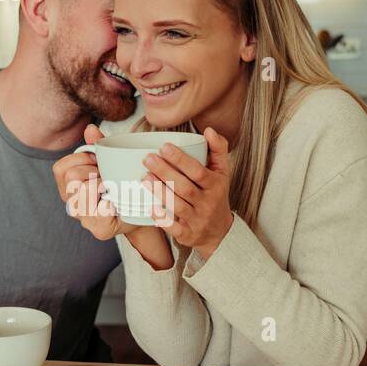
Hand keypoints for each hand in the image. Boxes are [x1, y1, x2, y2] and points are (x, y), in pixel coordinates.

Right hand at [51, 123, 138, 240]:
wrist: (144, 210)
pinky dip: (110, 200)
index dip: (80, 159)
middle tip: (107, 174)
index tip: (97, 161)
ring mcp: (85, 220)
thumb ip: (98, 146)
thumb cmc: (122, 184)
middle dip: (92, 170)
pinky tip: (116, 200)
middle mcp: (72, 205)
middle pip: (72, 177)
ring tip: (112, 186)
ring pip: (84, 190)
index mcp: (69, 188)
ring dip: (102, 183)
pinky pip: (101, 209)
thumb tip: (90, 129)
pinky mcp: (100, 230)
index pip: (60, 168)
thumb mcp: (109, 162)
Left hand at [142, 126, 233, 256]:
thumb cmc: (216, 195)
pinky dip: (162, 218)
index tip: (164, 146)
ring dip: (160, 191)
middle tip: (147, 158)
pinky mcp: (187, 235)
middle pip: (185, 188)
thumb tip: (209, 130)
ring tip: (144, 177)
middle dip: (165, 172)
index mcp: (216, 185)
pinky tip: (150, 207)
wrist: (220, 232)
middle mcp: (207, 203)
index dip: (181, 160)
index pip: (198, 171)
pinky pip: (174, 227)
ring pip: (177, 206)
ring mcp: (197, 220)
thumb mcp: (222, 172)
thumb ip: (218, 149)